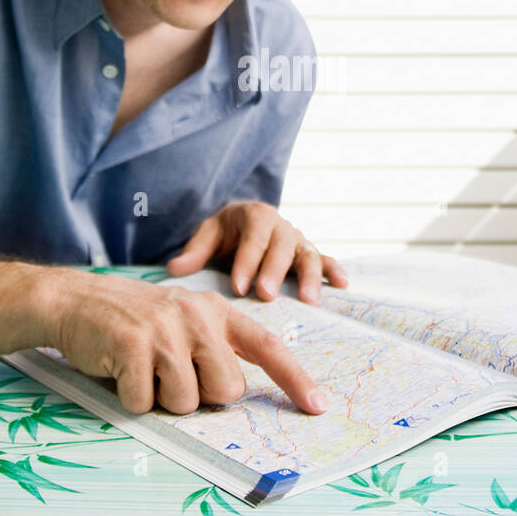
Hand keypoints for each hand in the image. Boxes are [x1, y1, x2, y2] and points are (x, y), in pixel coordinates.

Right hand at [49, 270, 327, 415]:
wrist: (76, 299)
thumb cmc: (134, 320)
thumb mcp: (183, 320)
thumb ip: (214, 348)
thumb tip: (235, 395)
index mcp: (216, 311)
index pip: (267, 346)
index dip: (294, 378)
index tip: (317, 404)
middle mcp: (197, 317)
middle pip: (227, 390)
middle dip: (200, 396)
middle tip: (170, 374)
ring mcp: (165, 329)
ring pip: (187, 402)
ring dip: (162, 399)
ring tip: (143, 368)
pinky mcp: (133, 345)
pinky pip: (145, 403)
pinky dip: (131, 398)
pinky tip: (120, 370)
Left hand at [165, 200, 348, 302]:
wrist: (245, 221)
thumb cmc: (225, 232)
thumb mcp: (207, 234)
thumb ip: (194, 252)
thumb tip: (174, 269)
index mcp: (255, 215)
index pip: (252, 238)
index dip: (247, 262)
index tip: (238, 287)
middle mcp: (281, 225)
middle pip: (282, 246)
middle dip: (274, 271)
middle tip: (266, 295)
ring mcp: (299, 239)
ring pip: (308, 254)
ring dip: (310, 277)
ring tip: (307, 300)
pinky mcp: (309, 253)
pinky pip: (326, 260)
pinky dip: (335, 270)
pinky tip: (342, 285)